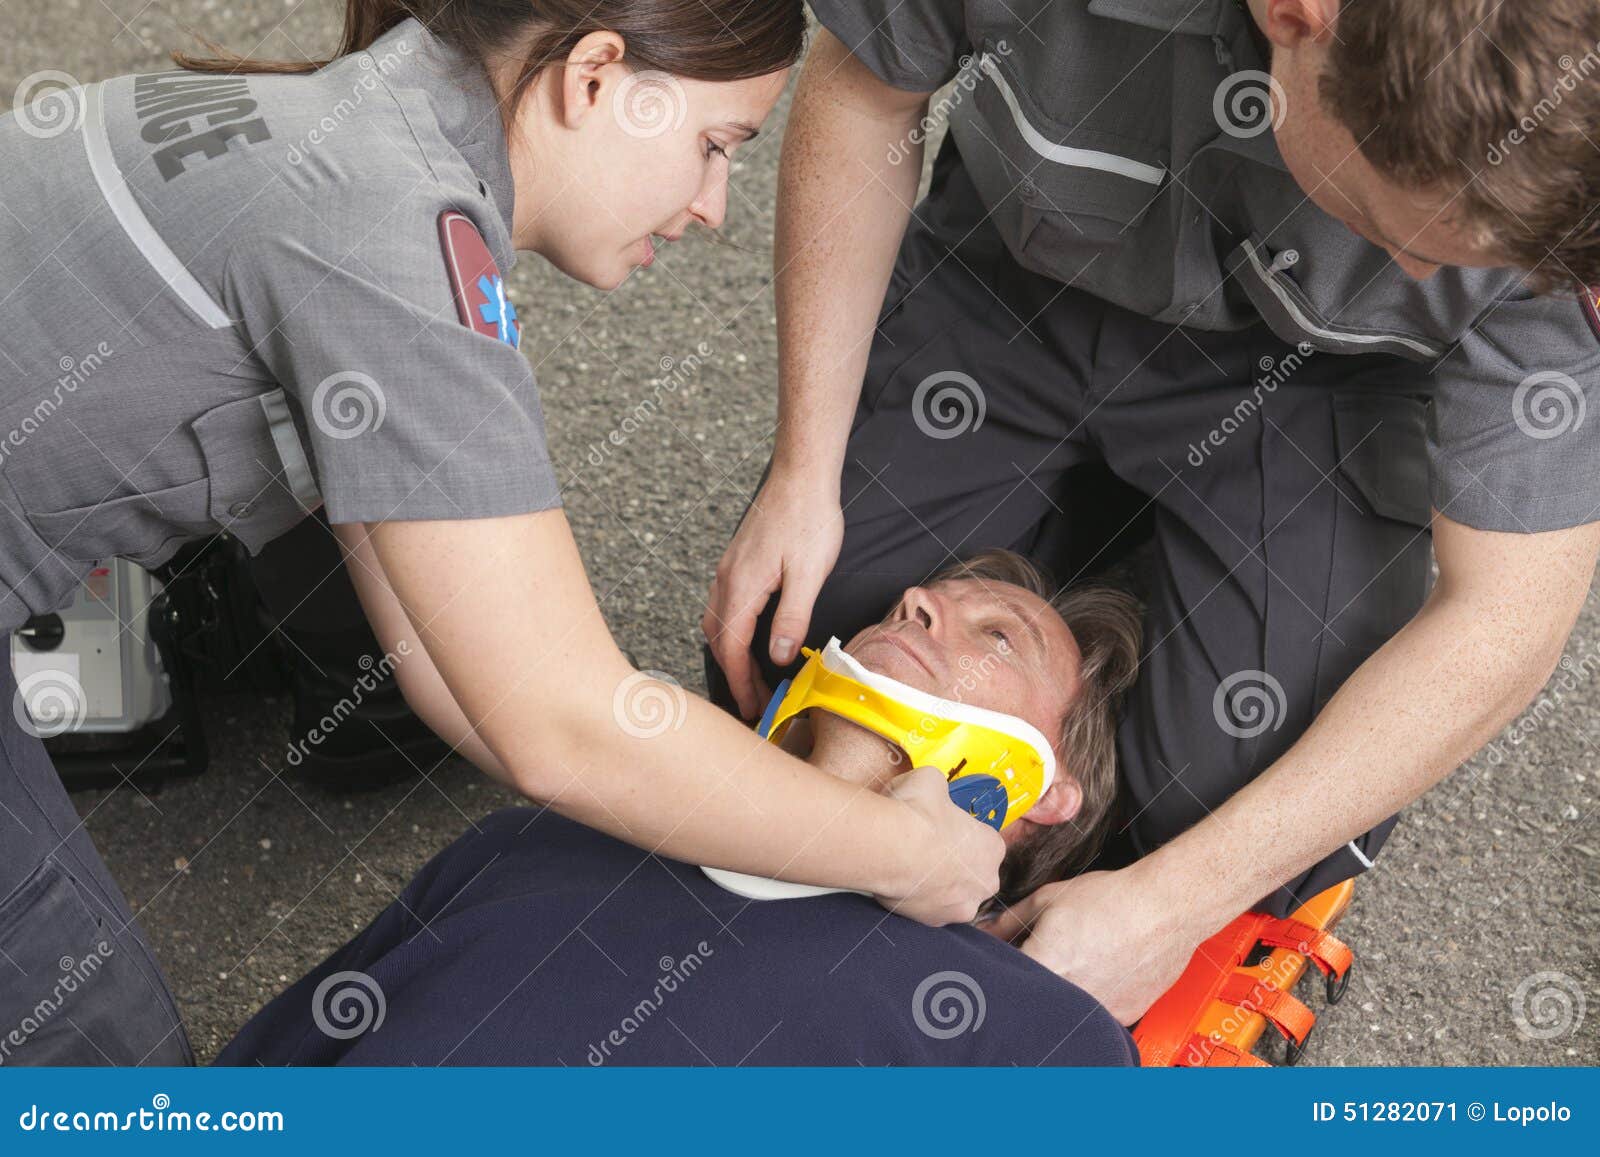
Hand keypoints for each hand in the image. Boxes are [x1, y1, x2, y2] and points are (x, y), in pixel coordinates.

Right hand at [703, 471, 843, 718]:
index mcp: (742, 586)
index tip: (752, 707)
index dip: (741, 682)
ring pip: (717, 622)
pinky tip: (751, 635)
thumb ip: (791, 618)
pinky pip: (724, 605)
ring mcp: (728, 568)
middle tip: (755, 701)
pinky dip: (732, 630)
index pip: (731, 647)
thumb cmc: (810, 518)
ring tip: (754, 675)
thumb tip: (777, 657)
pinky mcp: (737, 560)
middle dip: (734, 674)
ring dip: (731, 652)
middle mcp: (727, 579)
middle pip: (718, 639)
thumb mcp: (809, 574)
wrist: (802, 475)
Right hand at [873, 766, 1005, 925]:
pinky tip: (903, 881)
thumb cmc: (917, 814)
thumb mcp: (932, 780)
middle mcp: (985, 881)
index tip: (945, 828)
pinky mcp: (935, 921)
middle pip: (973, 871)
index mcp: (992, 847)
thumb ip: (939, 788)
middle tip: (928, 847)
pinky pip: (930, 908)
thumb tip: (930, 788)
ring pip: (954, 893)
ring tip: (912, 866)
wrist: (890, 848)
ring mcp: (962, 905)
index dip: (963, 833)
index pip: (984, 840)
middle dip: (955, 862)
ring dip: (938, 883)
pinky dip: (919, 897)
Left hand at [982, 864, 1205, 1024]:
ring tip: (1076, 965)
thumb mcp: (1048, 899)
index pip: (1004, 983)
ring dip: (1058, 996)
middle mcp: (1070, 996)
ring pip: (1062, 1013)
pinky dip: (1089, 1001)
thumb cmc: (1110, 899)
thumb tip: (984, 935)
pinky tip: (1099, 975)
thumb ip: (1008, 923)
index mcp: (1046, 966)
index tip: (1000, 967)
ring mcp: (1098, 1011)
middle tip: (1042, 961)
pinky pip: (1093, 1016)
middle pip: (1032, 1002)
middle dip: (1028, 985)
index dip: (999, 973)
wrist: (1164, 907)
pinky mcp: (1122, 1017)